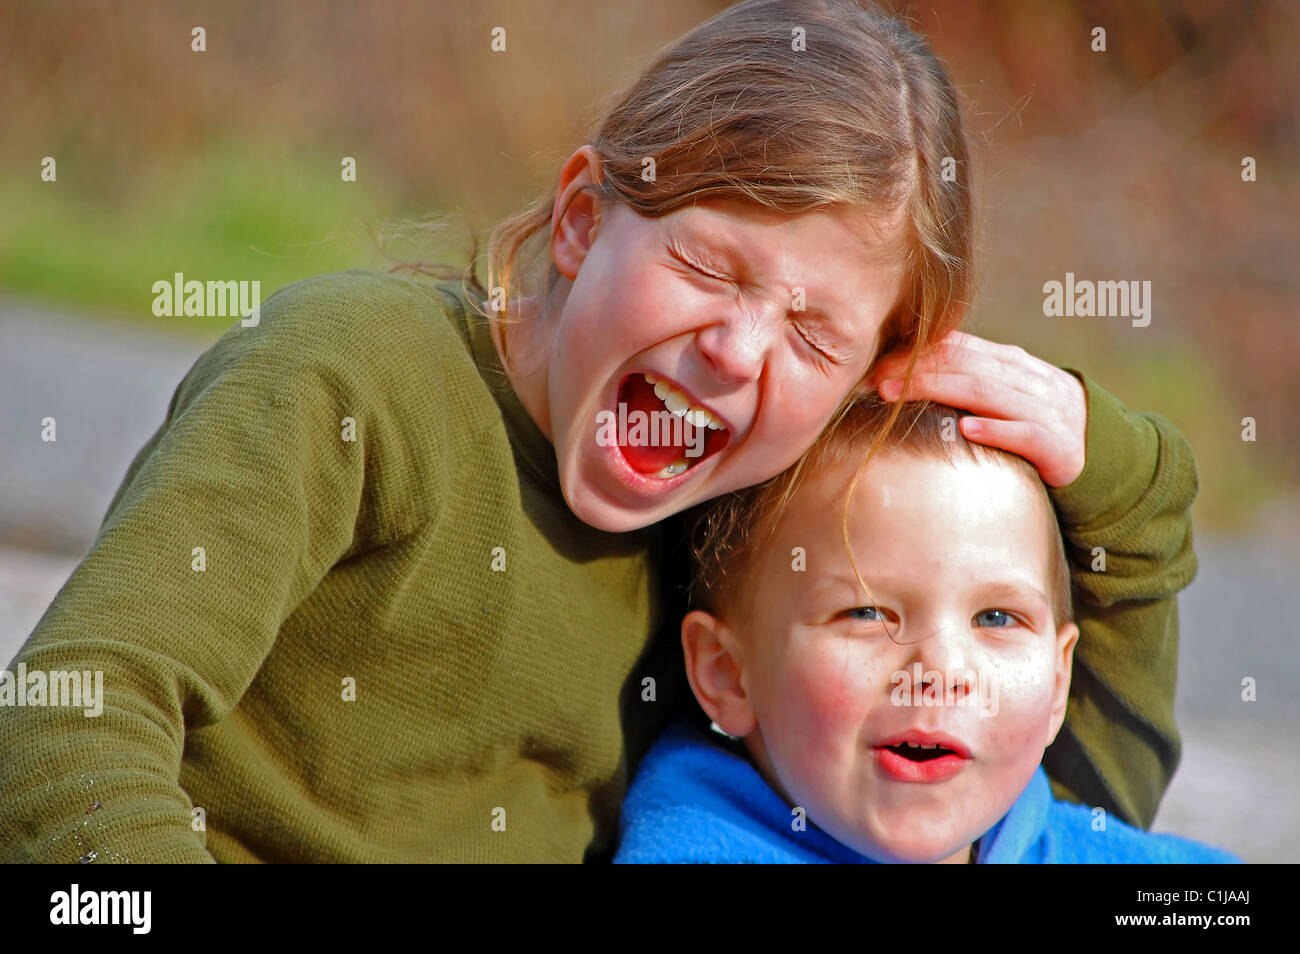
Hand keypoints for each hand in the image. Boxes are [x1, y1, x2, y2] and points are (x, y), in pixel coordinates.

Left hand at [865, 331, 1086, 486]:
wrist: (1106, 456)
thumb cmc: (1036, 426)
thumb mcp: (1004, 395)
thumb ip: (967, 380)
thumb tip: (902, 375)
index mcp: (1011, 363)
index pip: (959, 347)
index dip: (916, 353)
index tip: (877, 365)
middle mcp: (1029, 380)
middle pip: (966, 366)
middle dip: (918, 370)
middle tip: (877, 381)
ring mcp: (1048, 411)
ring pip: (989, 392)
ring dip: (941, 390)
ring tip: (899, 395)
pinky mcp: (1061, 447)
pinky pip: (1028, 434)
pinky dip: (998, 429)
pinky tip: (968, 428)